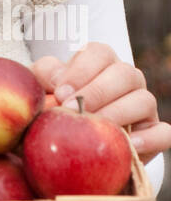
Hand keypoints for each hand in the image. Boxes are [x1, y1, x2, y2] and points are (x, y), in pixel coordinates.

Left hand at [32, 41, 170, 165]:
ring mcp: (143, 107)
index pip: (99, 52)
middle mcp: (126, 80)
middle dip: (97, 91)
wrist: (67, 147)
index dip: (81, 70)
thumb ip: (44, 75)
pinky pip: (163, 133)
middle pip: (124, 73)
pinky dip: (150, 138)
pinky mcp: (152, 134)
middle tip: (72, 110)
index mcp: (100, 63)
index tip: (61, 92)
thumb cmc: (53, 110)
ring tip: (96, 126)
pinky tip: (129, 144)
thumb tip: (59, 79)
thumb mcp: (41, 88)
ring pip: (144, 100)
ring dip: (118, 113)